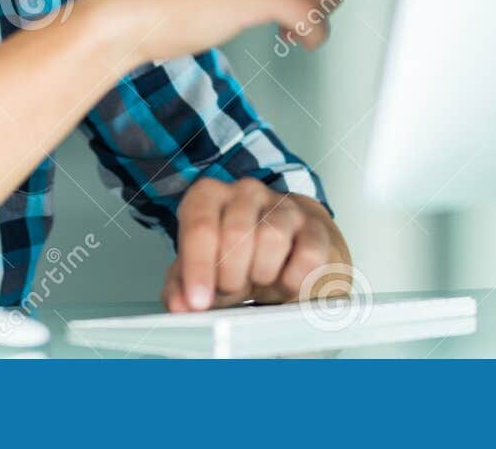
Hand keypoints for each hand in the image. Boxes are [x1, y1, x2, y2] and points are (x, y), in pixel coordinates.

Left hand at [161, 177, 353, 310]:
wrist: (288, 249)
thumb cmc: (239, 258)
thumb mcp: (202, 271)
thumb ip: (181, 287)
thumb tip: (179, 304)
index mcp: (210, 196)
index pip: (200, 225)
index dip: (198, 267)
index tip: (199, 302)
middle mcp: (247, 192)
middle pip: (237, 233)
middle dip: (232, 275)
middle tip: (233, 289)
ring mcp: (285, 205)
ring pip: (273, 238)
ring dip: (262, 273)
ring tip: (259, 280)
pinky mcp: (317, 227)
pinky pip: (307, 255)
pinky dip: (293, 280)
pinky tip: (285, 282)